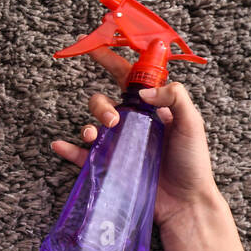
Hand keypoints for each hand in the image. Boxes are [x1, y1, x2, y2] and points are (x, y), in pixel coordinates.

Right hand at [50, 47, 218, 231]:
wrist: (184, 202)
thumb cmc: (192, 162)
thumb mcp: (192, 124)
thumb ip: (175, 98)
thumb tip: (144, 92)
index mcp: (151, 109)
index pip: (129, 79)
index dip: (111, 61)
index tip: (93, 48)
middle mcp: (131, 124)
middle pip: (104, 102)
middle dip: (100, 105)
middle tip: (113, 120)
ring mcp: (118, 145)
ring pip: (92, 125)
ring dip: (87, 126)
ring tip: (95, 137)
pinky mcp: (108, 166)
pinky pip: (82, 155)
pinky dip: (68, 149)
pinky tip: (59, 146)